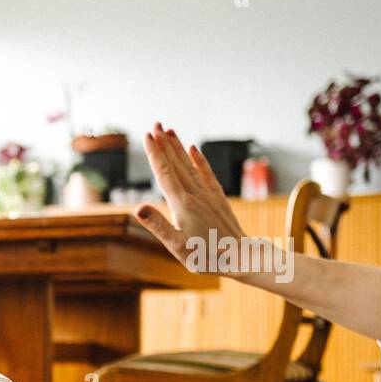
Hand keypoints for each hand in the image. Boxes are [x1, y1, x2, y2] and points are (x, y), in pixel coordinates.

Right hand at [135, 123, 260, 274]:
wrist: (242, 257)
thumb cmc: (208, 257)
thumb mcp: (177, 247)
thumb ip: (158, 226)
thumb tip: (138, 208)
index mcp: (182, 205)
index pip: (164, 174)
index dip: (155, 154)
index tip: (147, 136)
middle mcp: (195, 195)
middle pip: (176, 164)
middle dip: (164, 144)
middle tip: (155, 124)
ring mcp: (208, 195)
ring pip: (190, 165)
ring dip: (178, 147)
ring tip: (169, 131)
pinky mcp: (217, 198)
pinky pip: (206, 173)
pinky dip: (199, 159)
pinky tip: (193, 148)